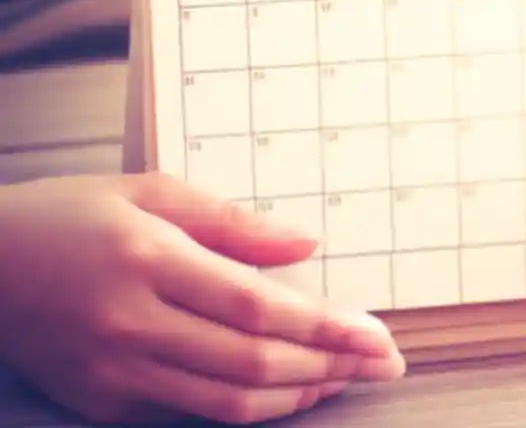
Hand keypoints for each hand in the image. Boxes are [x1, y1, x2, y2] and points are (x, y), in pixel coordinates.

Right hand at [0, 173, 405, 425]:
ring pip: (228, 401)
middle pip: (253, 361)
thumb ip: (233, 222)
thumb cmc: (68, 218)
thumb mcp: (149, 192)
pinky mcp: (101, 402)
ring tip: (346, 378)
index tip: (378, 334)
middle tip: (384, 363)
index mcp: (147, 259)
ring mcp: (113, 371)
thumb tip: (306, 245)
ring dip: (300, 394)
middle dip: (332, 365)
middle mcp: (130, 322)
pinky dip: (250, 407)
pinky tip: (289, 389)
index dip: (327, 326)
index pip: (258, 307)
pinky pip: (192, 414)